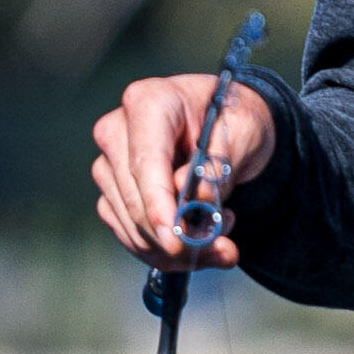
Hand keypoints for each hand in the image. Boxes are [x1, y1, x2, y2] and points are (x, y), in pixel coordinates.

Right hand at [92, 71, 279, 271]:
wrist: (226, 125)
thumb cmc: (233, 120)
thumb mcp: (244, 133)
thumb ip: (219, 166)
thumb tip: (196, 201)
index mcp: (149, 102)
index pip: (145, 162)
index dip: (159, 206)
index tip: (178, 240)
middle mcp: (117, 131)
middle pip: (136, 200)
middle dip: (178, 237)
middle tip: (225, 250)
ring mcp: (109, 165)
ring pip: (133, 227)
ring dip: (178, 249)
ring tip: (220, 234)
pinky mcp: (111, 194)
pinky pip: (132, 237)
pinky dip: (165, 250)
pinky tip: (198, 235)